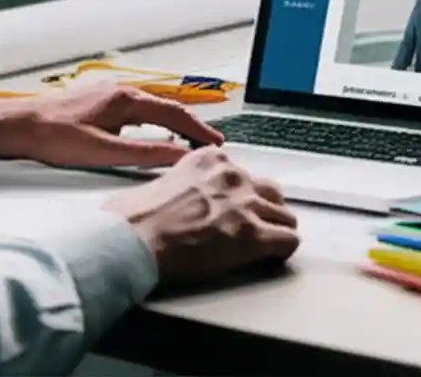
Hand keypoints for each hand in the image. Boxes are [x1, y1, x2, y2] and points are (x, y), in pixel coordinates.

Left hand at [0, 85, 224, 168]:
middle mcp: (121, 91)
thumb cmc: (54, 137)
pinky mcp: (98, 103)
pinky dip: (154, 122)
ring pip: (152, 108)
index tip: (217, 143)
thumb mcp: (104, 151)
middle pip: (168, 108)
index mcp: (126, 99)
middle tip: (210, 143)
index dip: (199, 131)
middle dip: (191, 126)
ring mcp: (109, 95)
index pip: (175, 115)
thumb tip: (178, 156)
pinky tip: (152, 133)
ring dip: (173, 124)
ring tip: (189, 140)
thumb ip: (144, 154)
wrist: (17, 126)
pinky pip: (137, 110)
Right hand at [103, 148, 300, 283]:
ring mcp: (245, 205)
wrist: (132, 241)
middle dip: (264, 209)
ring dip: (275, 230)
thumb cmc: (132, 220)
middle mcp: (232, 177)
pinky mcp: (253, 235)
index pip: (241, 173)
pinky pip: (288, 240)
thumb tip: (167, 201)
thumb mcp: (156, 183)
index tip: (233, 209)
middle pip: (269, 191)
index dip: (239, 196)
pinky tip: (273, 259)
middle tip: (256, 226)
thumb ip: (176, 184)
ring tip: (268, 245)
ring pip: (284, 215)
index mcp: (209, 161)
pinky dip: (283, 251)